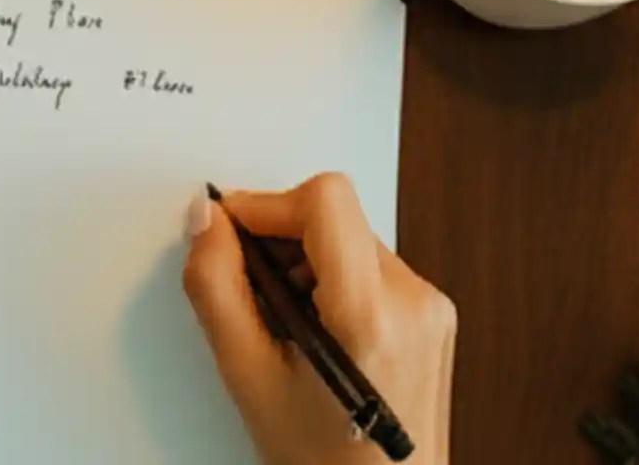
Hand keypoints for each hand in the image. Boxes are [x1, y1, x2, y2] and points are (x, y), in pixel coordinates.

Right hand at [183, 174, 455, 464]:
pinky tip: (313, 329)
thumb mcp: (247, 373)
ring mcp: (431, 304)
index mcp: (371, 315)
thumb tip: (205, 221)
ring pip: (349, 237)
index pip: (324, 200)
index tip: (229, 229)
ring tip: (284, 322)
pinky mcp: (433, 311)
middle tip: (250, 290)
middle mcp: (414, 299)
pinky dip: (331, 280)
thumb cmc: (322, 461)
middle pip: (334, 215)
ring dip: (303, 262)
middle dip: (279, 239)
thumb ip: (216, 286)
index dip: (265, 204)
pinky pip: (370, 264)